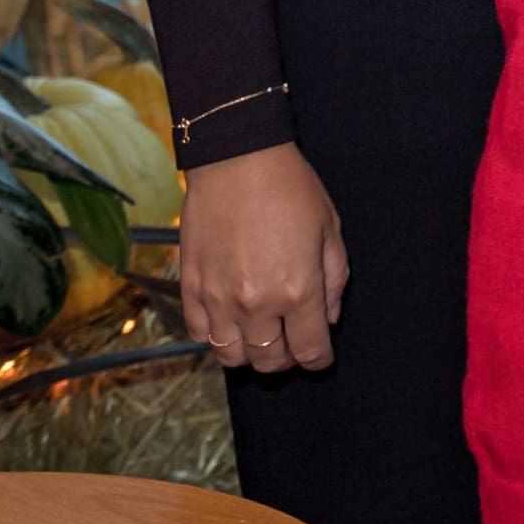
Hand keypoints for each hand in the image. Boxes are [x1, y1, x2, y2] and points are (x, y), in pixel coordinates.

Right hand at [175, 141, 347, 373]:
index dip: (319, 359)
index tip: (321, 358)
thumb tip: (328, 318)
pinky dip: (217, 338)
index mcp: (297, 290)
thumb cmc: (291, 190)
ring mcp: (217, 300)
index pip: (309, 348)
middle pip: (269, 360)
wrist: (237, 162)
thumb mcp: (330, 230)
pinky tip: (231, 323)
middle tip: (294, 345)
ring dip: (250, 355)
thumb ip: (334, 281)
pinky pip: (200, 335)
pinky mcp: (189, 289)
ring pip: (231, 356)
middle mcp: (255, 305)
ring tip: (262, 337)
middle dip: (287, 360)